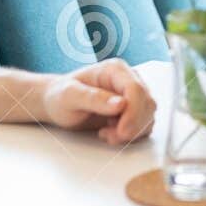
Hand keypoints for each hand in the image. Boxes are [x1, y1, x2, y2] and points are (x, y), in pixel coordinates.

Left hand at [38, 59, 156, 143]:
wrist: (57, 104)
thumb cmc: (60, 96)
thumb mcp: (70, 96)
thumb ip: (93, 98)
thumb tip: (120, 103)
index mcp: (115, 70)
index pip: (136, 89)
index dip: (133, 113)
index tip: (122, 132)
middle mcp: (128, 79)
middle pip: (147, 103)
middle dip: (132, 125)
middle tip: (110, 136)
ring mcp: (132, 95)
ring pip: (148, 115)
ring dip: (131, 131)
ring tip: (106, 134)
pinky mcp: (133, 109)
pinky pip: (144, 124)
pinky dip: (131, 135)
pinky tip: (111, 133)